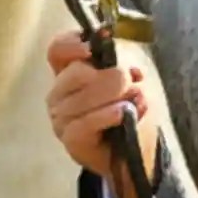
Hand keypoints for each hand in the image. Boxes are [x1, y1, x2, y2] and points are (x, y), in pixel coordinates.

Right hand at [46, 30, 157, 197]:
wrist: (139, 153)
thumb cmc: (133, 110)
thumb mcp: (131, 78)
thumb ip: (119, 60)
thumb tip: (112, 45)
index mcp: (70, 73)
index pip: (58, 50)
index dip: (73, 44)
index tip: (94, 48)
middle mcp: (59, 94)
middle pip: (77, 72)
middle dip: (111, 77)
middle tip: (130, 86)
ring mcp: (61, 119)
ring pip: (84, 96)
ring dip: (116, 98)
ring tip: (132, 105)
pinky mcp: (70, 140)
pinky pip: (86, 122)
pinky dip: (109, 115)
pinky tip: (123, 115)